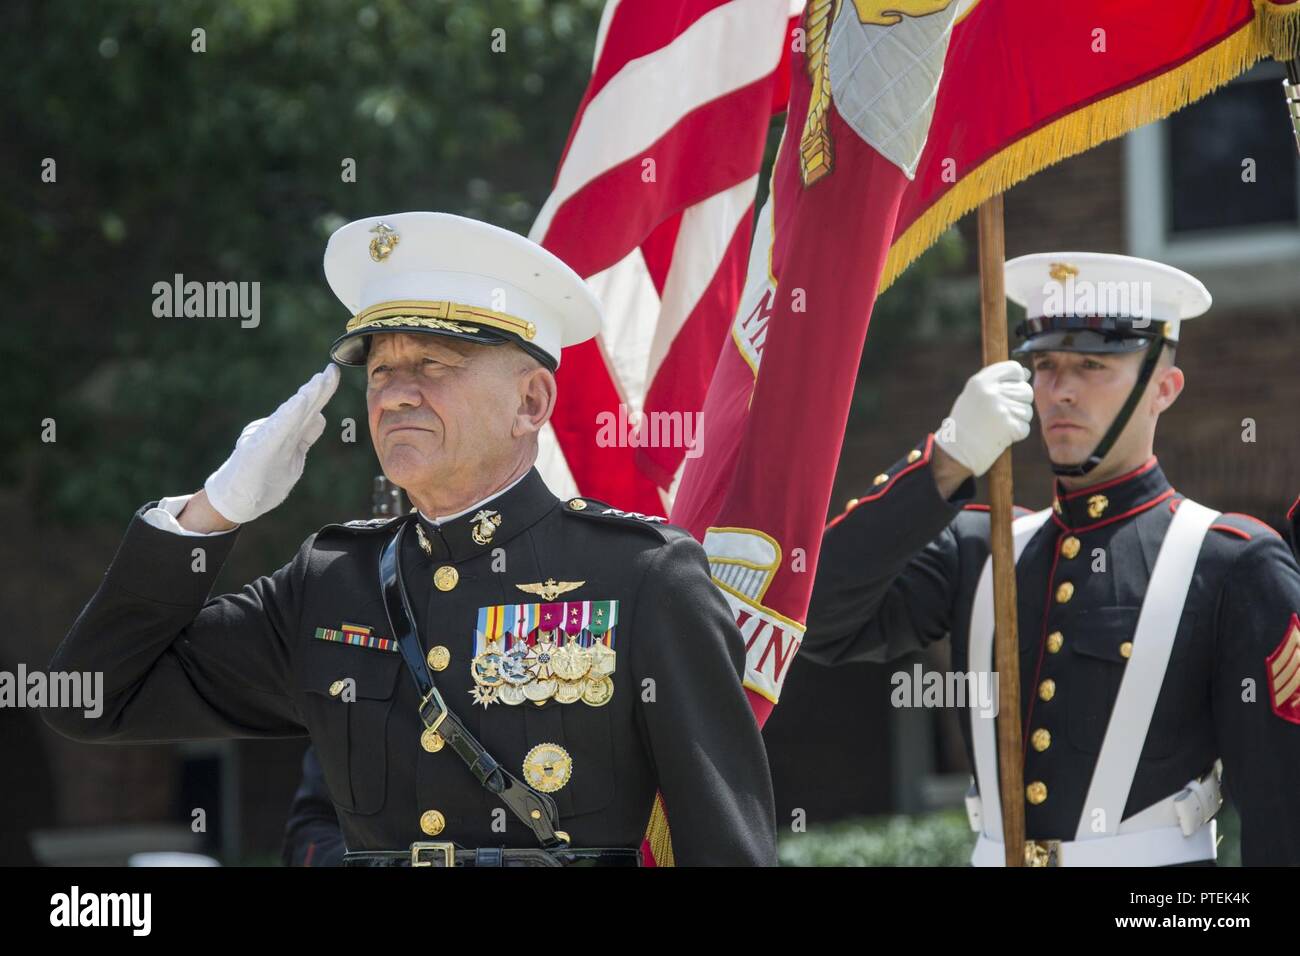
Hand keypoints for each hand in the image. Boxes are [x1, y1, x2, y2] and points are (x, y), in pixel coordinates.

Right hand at [203, 364, 340, 523]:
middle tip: (331, 370)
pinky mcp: (257, 452)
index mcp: (291, 436)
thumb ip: (305, 435)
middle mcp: (279, 434)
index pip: (311, 410)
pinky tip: (298, 404)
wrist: (237, 499)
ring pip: (289, 416)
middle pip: (303, 409)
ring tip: (317, 383)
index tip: (333, 372)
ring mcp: (267, 441)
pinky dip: (288, 417)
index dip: (322, 392)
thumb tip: (319, 416)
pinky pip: (276, 432)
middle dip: (317, 389)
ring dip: (304, 399)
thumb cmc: (264, 477)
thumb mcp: (293, 456)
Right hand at [933, 360, 1032, 478]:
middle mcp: (991, 393)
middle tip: (1001, 413)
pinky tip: (1000, 435)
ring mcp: (1001, 410)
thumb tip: (1025, 373)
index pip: (1014, 369)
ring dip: (1017, 419)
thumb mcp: (974, 395)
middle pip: (1025, 390)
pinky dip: (1016, 433)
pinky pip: (1024, 427)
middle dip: (1019, 402)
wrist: (956, 450)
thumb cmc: (966, 422)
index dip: (1016, 379)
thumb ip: (997, 382)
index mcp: (980, 381)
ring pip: (1027, 410)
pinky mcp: (1009, 427)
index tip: (1009, 389)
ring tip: (998, 425)